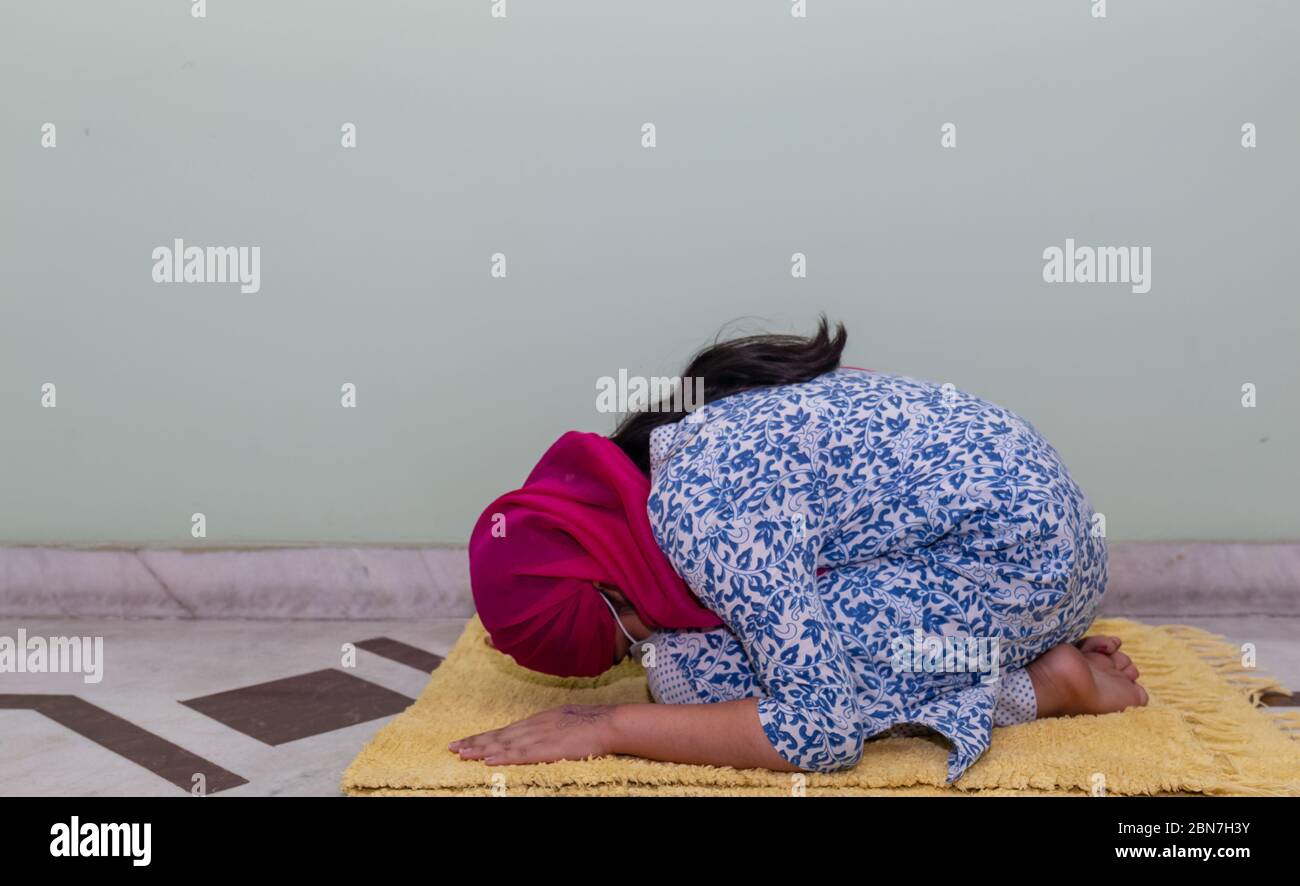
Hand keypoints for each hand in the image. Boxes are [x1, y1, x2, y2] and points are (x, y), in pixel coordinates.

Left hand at [448, 704, 617, 764]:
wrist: (607, 723)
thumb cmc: (591, 722)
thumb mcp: (564, 719)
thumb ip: (548, 727)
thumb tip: (540, 732)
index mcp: (537, 720)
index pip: (504, 730)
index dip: (484, 737)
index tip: (465, 741)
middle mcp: (533, 727)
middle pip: (498, 736)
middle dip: (474, 742)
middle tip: (452, 748)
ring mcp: (539, 737)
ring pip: (504, 745)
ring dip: (481, 750)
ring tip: (462, 754)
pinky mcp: (547, 749)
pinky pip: (520, 755)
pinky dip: (503, 757)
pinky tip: (488, 761)